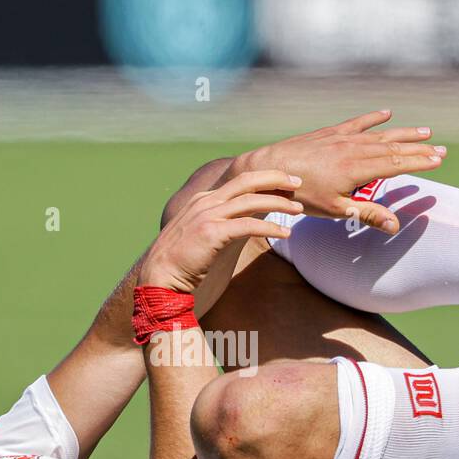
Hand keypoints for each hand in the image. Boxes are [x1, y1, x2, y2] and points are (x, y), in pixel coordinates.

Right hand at [139, 170, 302, 293]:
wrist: (160, 279)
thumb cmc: (184, 263)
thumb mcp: (203, 235)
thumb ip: (223, 224)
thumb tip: (249, 222)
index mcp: (203, 200)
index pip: (239, 181)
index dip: (264, 179)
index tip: (285, 183)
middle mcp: (205, 202)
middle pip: (247, 181)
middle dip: (275, 179)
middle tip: (298, 184)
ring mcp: (207, 215)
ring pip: (250, 200)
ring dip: (278, 203)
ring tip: (299, 209)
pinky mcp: (211, 233)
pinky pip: (248, 225)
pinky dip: (270, 226)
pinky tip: (285, 232)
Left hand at [224, 110, 443, 233]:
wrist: (269, 170)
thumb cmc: (300, 194)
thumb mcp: (334, 209)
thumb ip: (367, 214)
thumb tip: (395, 226)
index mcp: (358, 169)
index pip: (397, 164)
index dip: (419, 161)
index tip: (439, 160)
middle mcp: (354, 149)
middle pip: (393, 148)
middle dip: (418, 148)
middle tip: (441, 149)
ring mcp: (342, 138)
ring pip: (379, 135)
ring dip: (403, 133)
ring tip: (424, 131)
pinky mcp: (329, 133)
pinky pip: (357, 123)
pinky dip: (373, 118)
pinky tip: (386, 113)